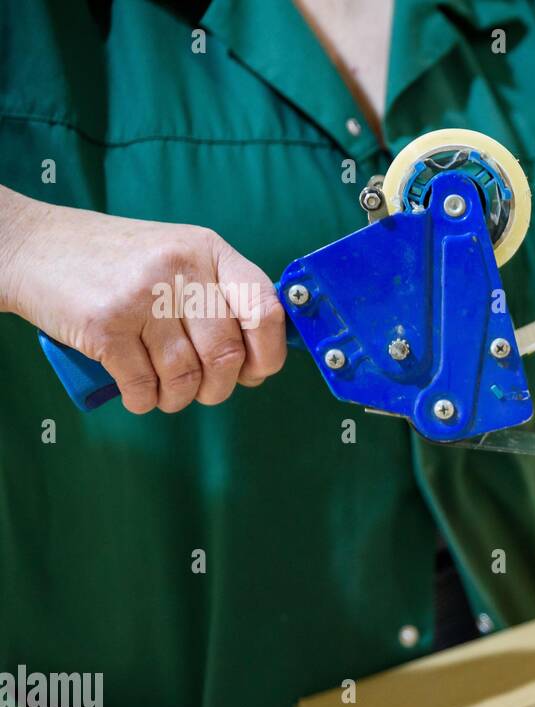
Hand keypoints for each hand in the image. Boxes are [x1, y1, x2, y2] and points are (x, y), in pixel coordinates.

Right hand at [0, 186, 284, 412]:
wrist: (34, 245)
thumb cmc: (118, 262)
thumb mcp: (179, 256)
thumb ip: (221, 293)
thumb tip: (262, 355)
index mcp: (210, 251)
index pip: (265, 310)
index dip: (269, 353)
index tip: (256, 370)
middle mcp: (181, 270)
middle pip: (226, 354)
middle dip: (220, 387)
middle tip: (205, 389)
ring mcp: (142, 297)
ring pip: (186, 376)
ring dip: (179, 398)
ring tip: (168, 390)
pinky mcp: (106, 326)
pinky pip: (143, 386)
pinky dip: (145, 400)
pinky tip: (140, 393)